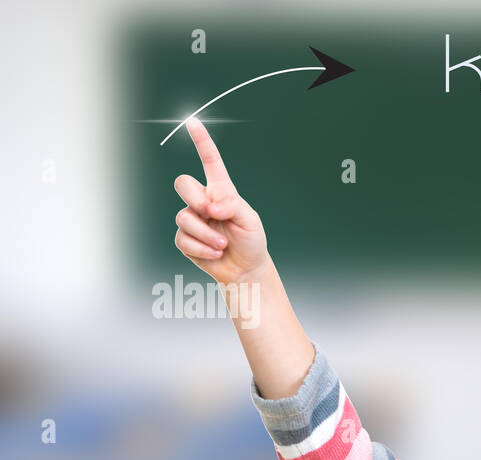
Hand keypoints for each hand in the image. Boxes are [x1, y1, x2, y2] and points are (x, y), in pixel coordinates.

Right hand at [173, 116, 268, 285]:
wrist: (246, 270)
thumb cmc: (251, 241)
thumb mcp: (250, 220)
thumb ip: (232, 206)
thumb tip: (210, 206)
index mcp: (221, 191)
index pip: (210, 162)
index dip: (202, 142)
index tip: (192, 122)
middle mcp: (203, 201)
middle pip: (182, 183)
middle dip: (196, 199)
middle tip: (213, 214)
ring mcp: (192, 219)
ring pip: (184, 216)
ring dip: (207, 234)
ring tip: (224, 245)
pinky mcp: (185, 239)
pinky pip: (183, 239)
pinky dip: (202, 249)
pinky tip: (216, 254)